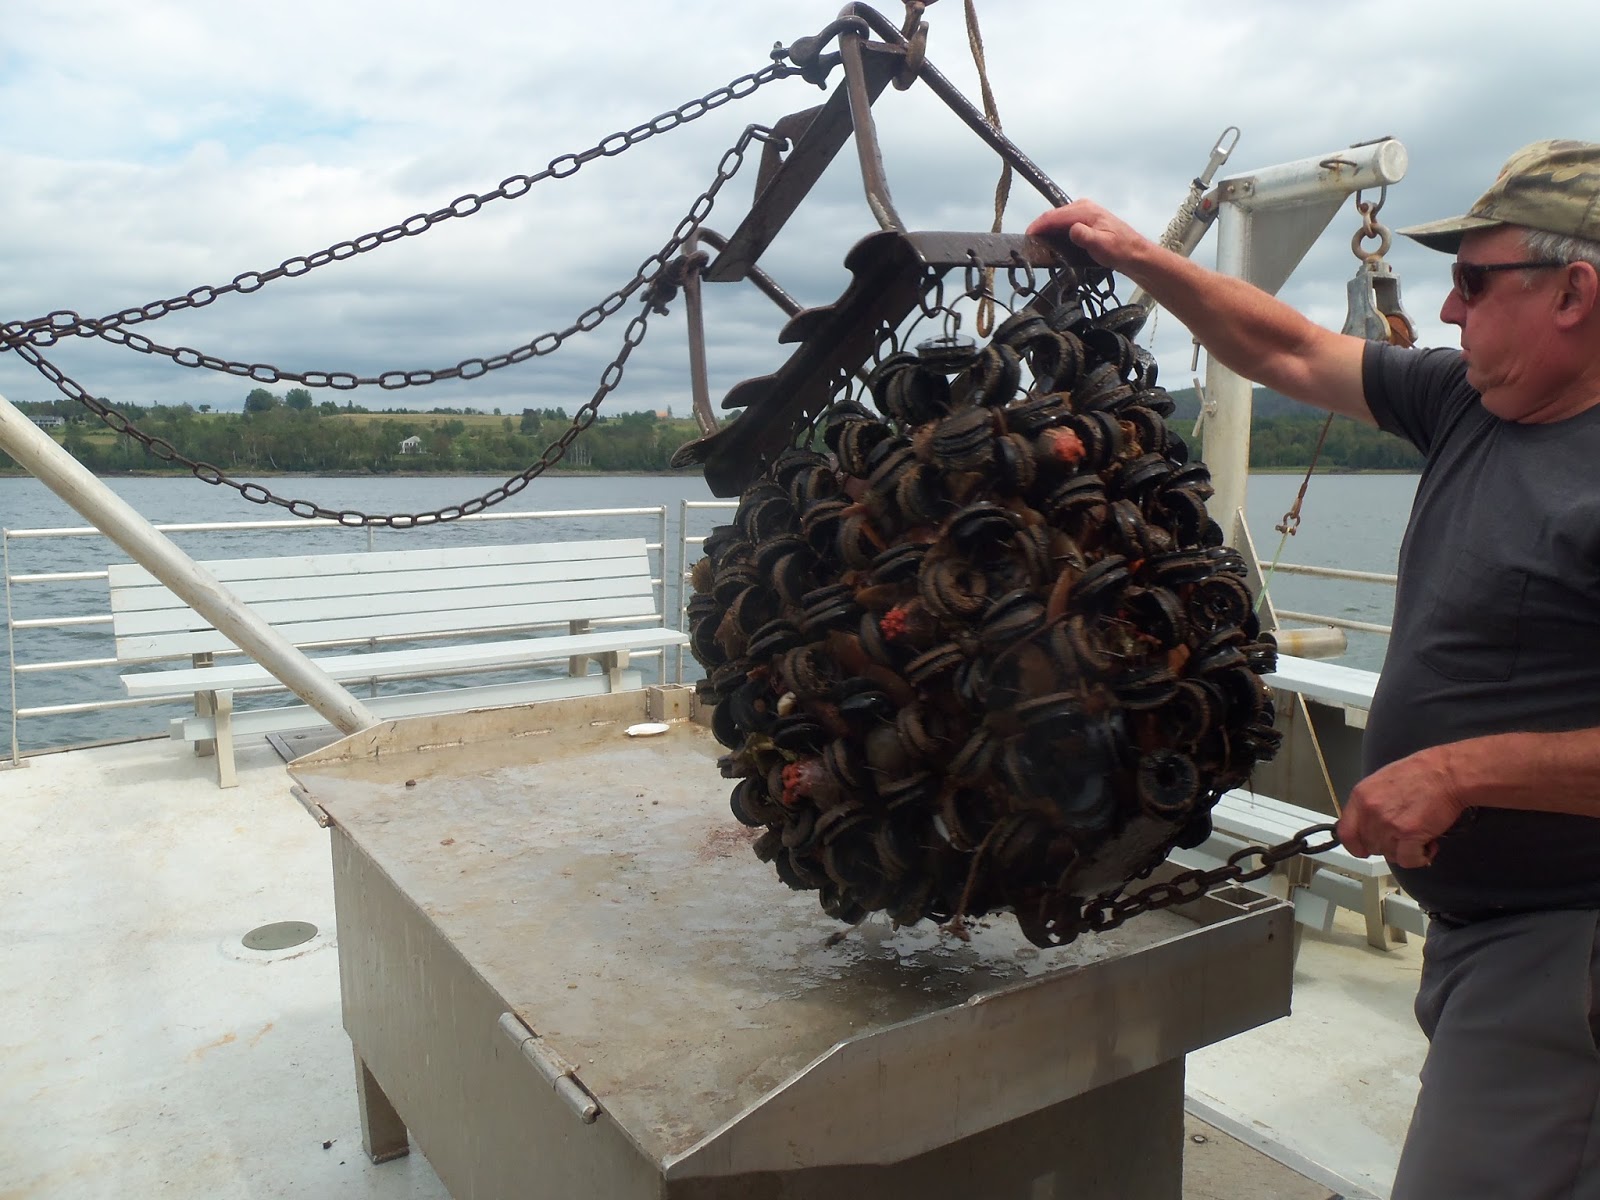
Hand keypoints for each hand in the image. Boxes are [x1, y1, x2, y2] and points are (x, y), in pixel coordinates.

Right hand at [1025, 200, 1153, 275]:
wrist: (1135, 253)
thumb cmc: (1120, 250)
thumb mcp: (1102, 245)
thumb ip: (1085, 237)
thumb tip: (1072, 230)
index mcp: (1084, 210)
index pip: (1053, 215)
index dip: (1037, 226)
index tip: (1026, 237)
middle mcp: (1083, 206)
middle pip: (1053, 215)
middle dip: (1039, 228)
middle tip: (1029, 244)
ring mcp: (1084, 212)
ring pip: (1057, 218)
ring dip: (1047, 229)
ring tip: (1037, 243)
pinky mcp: (1084, 219)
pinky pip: (1063, 222)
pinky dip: (1055, 230)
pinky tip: (1052, 240)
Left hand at [1336, 744, 1466, 868]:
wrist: (1448, 773)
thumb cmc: (1422, 773)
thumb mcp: (1383, 782)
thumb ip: (1371, 803)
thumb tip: (1369, 824)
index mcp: (1361, 796)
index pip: (1346, 832)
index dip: (1356, 846)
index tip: (1364, 850)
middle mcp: (1370, 810)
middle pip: (1370, 845)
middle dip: (1388, 845)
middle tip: (1404, 837)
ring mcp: (1388, 823)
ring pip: (1389, 854)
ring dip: (1405, 851)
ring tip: (1419, 837)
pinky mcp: (1409, 834)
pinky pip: (1407, 860)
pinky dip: (1419, 858)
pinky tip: (1429, 846)